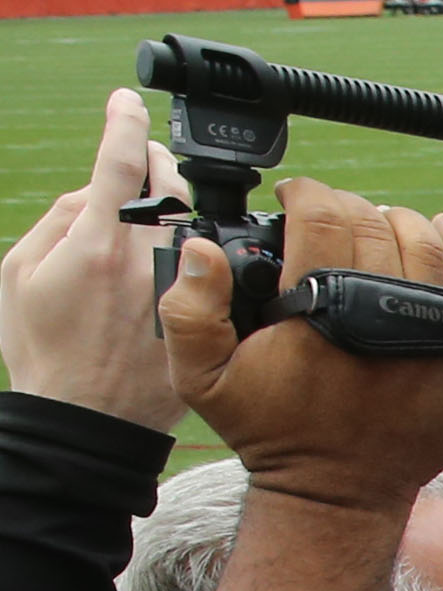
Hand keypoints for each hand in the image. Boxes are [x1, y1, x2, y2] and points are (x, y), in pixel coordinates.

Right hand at [4, 92, 188, 427]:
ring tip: (154, 204)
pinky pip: (207, 262)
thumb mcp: (19, 276)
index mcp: (97, 244)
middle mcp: (149, 259)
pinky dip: (193, 245)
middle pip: (166, 185)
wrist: (90, 420)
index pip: (118, 163)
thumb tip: (93, 191)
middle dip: (153, 162)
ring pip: (192, 221)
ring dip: (176, 203)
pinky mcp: (205, 313)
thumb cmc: (43, 350)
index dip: (124, 123)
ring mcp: (183, 286)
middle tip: (141, 158)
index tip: (127, 101)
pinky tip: (182, 251)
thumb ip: (56, 221)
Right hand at [162, 179, 442, 513]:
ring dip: (397, 218)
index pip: (322, 216)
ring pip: (424, 241)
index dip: (305, 193)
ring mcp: (429, 329)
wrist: (338, 489)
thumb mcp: (202, 379)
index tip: (293, 196)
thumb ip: (189, 310)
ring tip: (374, 221)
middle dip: (346, 205)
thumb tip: (203, 249)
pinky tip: (441, 229)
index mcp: (319, 308)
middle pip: (373, 222)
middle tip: (328, 214)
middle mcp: (381, 311)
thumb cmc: (271, 431)